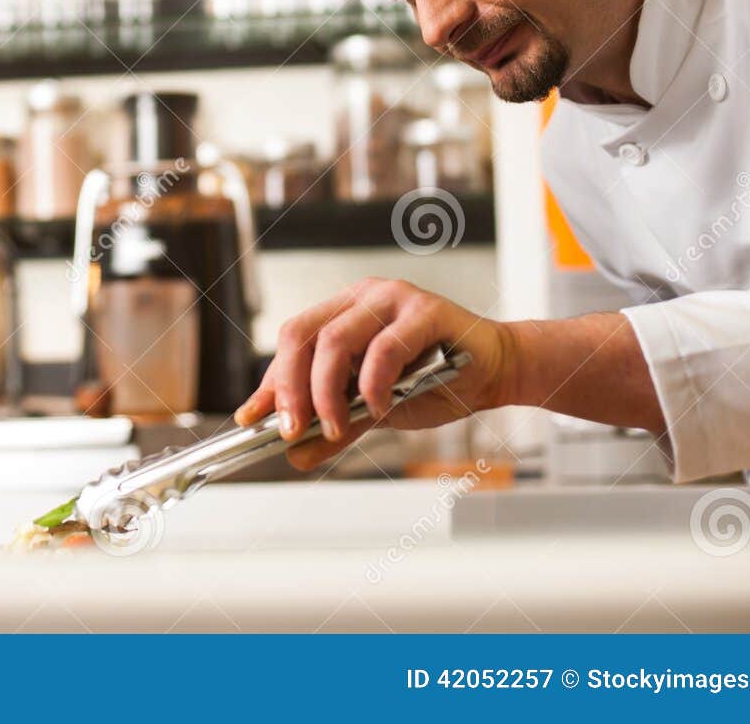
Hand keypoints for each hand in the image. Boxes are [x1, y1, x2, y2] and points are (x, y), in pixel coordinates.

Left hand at [233, 277, 516, 470]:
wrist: (497, 373)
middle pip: (302, 335)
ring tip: (336, 426)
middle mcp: (361, 298)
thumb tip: (295, 452)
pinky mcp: (426, 311)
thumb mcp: (375, 407)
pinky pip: (384, 348)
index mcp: (342, 311)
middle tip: (291, 429)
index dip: (270, 380)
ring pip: (335, 341)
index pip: (292, 340)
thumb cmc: (436, 379)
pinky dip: (373, 384)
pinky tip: (379, 407)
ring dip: (327, 393)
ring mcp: (392, 299)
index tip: (252, 418)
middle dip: (289, 388)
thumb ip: (337, 424)